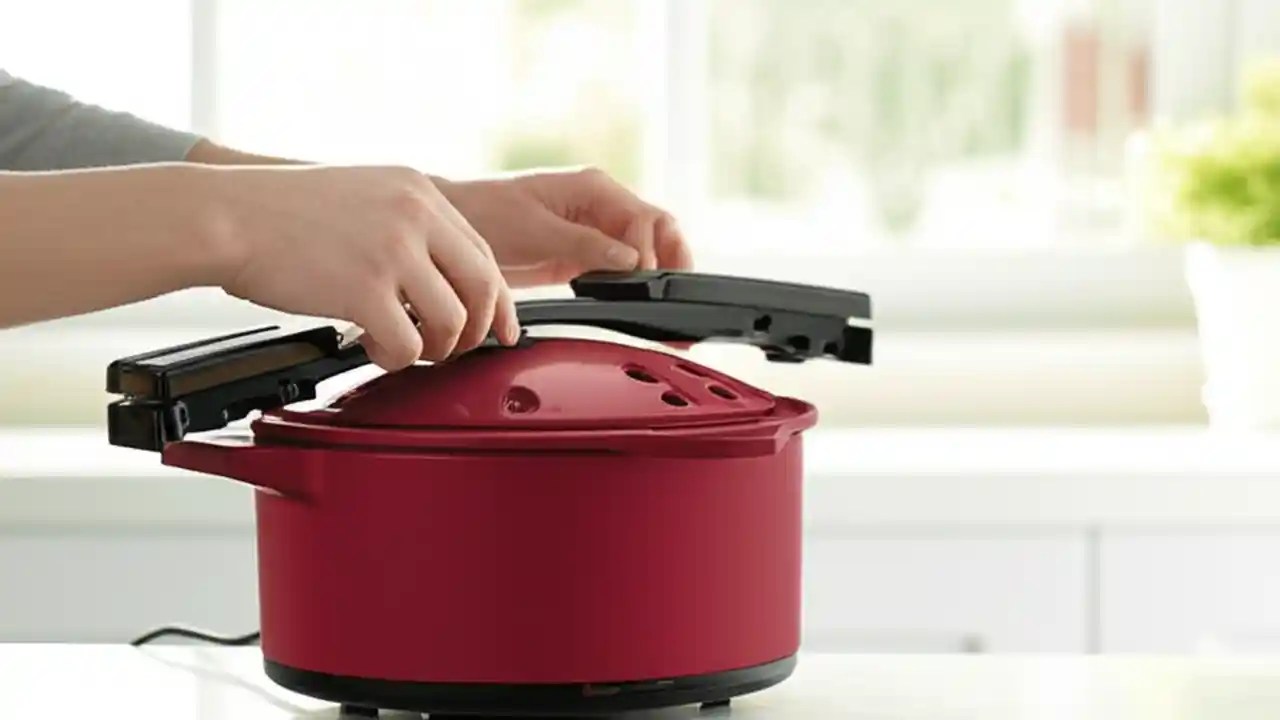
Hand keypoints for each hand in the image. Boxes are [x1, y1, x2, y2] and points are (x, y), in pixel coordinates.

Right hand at [208, 165, 518, 370]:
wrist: (223, 215)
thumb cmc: (279, 213)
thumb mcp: (362, 195)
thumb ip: (407, 225)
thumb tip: (443, 276)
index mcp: (417, 191)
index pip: (483, 253)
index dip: (498, 300)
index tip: (500, 329)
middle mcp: (414, 215)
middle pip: (484, 288)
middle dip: (475, 331)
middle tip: (451, 349)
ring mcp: (392, 250)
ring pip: (452, 322)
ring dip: (433, 348)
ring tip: (403, 346)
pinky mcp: (364, 288)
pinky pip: (408, 344)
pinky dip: (395, 358)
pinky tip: (370, 345)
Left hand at [434, 167, 692, 287]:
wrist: (451, 228)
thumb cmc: (484, 214)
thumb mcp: (536, 230)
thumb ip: (586, 245)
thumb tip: (631, 261)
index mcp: (595, 189)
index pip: (648, 219)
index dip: (652, 254)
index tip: (641, 281)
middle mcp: (601, 207)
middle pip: (658, 233)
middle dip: (671, 263)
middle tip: (668, 301)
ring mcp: (594, 231)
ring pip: (645, 253)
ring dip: (654, 278)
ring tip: (654, 310)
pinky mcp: (582, 256)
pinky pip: (621, 270)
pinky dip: (631, 288)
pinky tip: (627, 305)